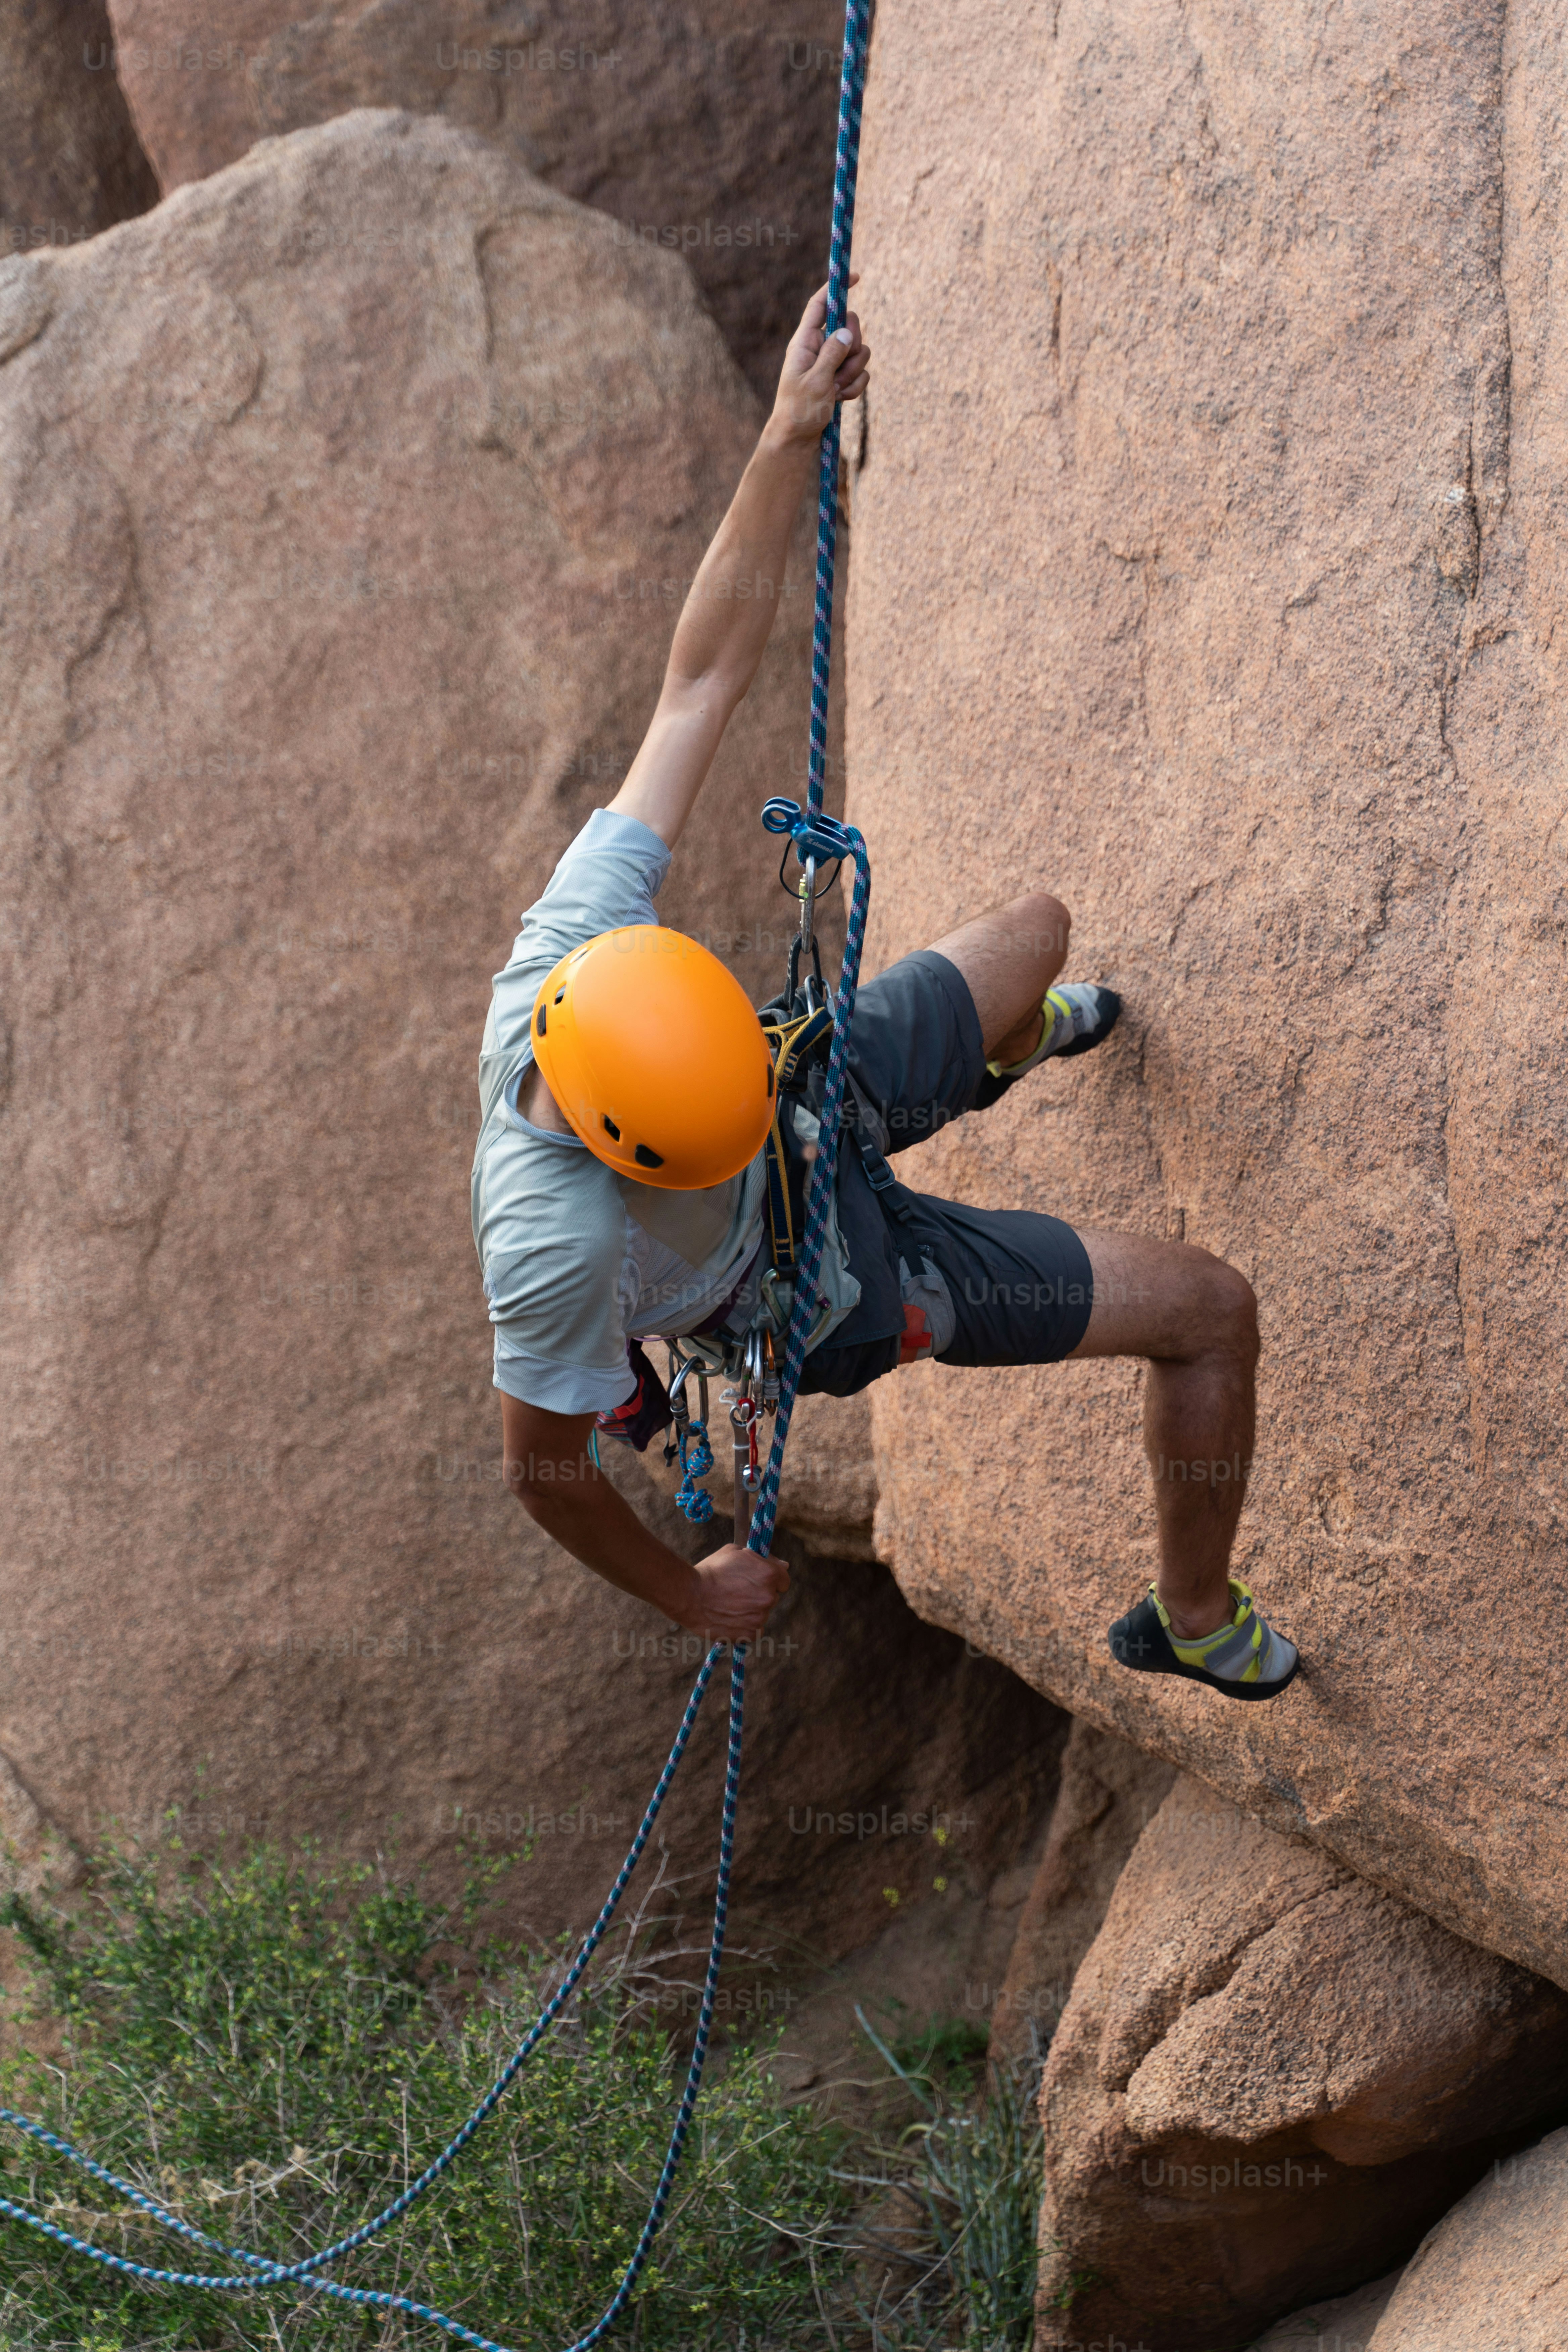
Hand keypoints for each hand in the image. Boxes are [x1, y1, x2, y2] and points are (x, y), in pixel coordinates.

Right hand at [677, 1542, 790, 1642]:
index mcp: (769, 1574)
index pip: (783, 1581)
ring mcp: (760, 1617)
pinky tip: (729, 1618)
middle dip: (758, 1595)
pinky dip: (745, 1626)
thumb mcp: (736, 1553)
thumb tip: (785, 1565)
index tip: (756, 1581)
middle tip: (736, 1592)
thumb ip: (763, 1559)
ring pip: (761, 1614)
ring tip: (728, 1605)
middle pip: (772, 1597)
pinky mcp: (749, 1634)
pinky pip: (754, 1630)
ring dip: (751, 1611)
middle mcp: (769, 1597)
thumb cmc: (711, 1570)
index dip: (770, 1580)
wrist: (688, 1594)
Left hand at [769, 273, 869, 445]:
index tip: (855, 276)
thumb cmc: (799, 411)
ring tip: (835, 391)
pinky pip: (861, 373)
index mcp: (806, 342)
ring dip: (853, 373)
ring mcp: (832, 363)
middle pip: (850, 326)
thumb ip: (833, 353)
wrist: (798, 439)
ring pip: (860, 351)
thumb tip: (848, 330)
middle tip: (840, 371)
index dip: (837, 289)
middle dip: (853, 348)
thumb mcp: (816, 381)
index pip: (821, 305)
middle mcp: (820, 348)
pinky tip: (840, 399)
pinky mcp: (841, 378)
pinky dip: (854, 387)